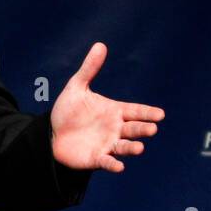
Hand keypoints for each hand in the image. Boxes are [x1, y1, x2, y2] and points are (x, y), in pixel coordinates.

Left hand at [50, 42, 164, 172]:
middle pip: (133, 129)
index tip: (160, 114)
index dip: (147, 113)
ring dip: (132, 148)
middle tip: (152, 128)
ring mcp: (107, 144)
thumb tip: (100, 45)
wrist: (50, 133)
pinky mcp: (96, 158)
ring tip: (139, 148)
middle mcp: (115, 129)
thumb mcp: (76, 87)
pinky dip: (113, 164)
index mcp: (114, 111)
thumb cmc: (67, 111)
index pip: (135, 111)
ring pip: (124, 147)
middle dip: (143, 129)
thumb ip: (89, 69)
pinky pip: (107, 162)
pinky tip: (119, 166)